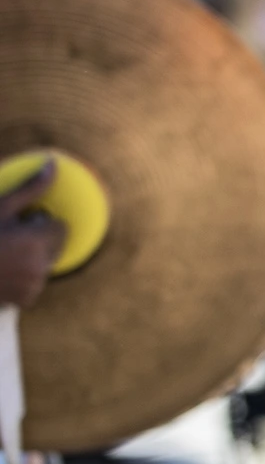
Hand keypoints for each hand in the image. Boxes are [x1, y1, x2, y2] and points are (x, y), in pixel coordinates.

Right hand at [0, 162, 64, 309]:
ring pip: (44, 265)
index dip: (42, 222)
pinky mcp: (25, 300)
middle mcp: (40, 265)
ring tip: (3, 254)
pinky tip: (0, 272)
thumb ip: (30, 188)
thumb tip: (52, 163)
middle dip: (39, 240)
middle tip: (11, 237)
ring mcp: (33, 286)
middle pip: (55, 246)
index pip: (60, 227)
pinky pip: (33, 282)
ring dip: (31, 259)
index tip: (23, 220)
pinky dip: (23, 277)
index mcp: (36, 241)